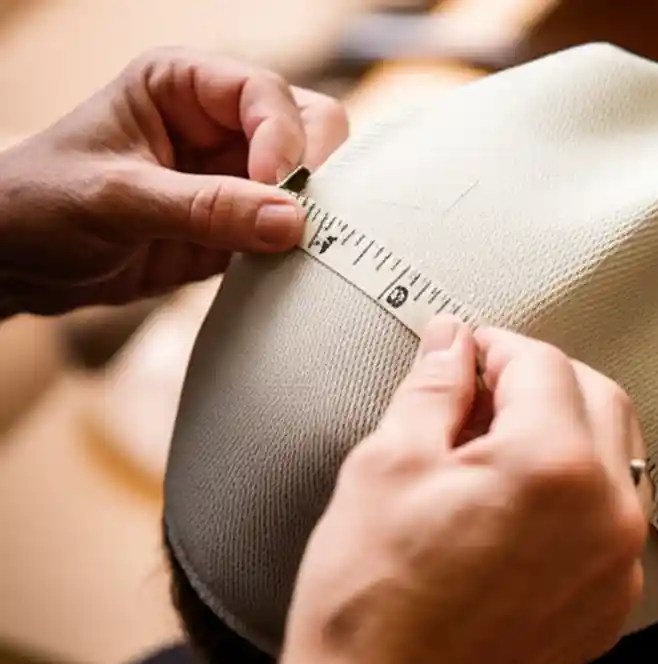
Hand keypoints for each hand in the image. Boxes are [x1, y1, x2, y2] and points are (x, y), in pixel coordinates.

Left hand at [0, 47, 347, 315]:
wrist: (15, 265)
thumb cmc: (40, 207)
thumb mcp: (117, 201)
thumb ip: (205, 208)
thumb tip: (292, 221)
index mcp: (183, 85)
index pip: (265, 93)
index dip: (282, 137)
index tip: (275, 187)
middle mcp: (219, 123)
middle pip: (309, 127)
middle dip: (312, 173)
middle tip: (299, 221)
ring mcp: (235, 175)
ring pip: (313, 181)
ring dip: (313, 214)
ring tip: (293, 248)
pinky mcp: (240, 225)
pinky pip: (291, 231)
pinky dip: (298, 250)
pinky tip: (282, 269)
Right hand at [267, 316, 650, 663]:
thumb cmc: (369, 601)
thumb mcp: (386, 467)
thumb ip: (434, 388)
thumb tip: (453, 339)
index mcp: (552, 465)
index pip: (543, 363)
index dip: (496, 346)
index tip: (464, 349)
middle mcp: (606, 511)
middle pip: (600, 398)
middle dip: (544, 378)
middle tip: (483, 387)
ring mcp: (618, 564)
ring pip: (620, 456)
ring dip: (571, 428)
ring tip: (500, 443)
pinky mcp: (612, 604)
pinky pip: (617, 517)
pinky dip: (582, 488)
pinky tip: (525, 500)